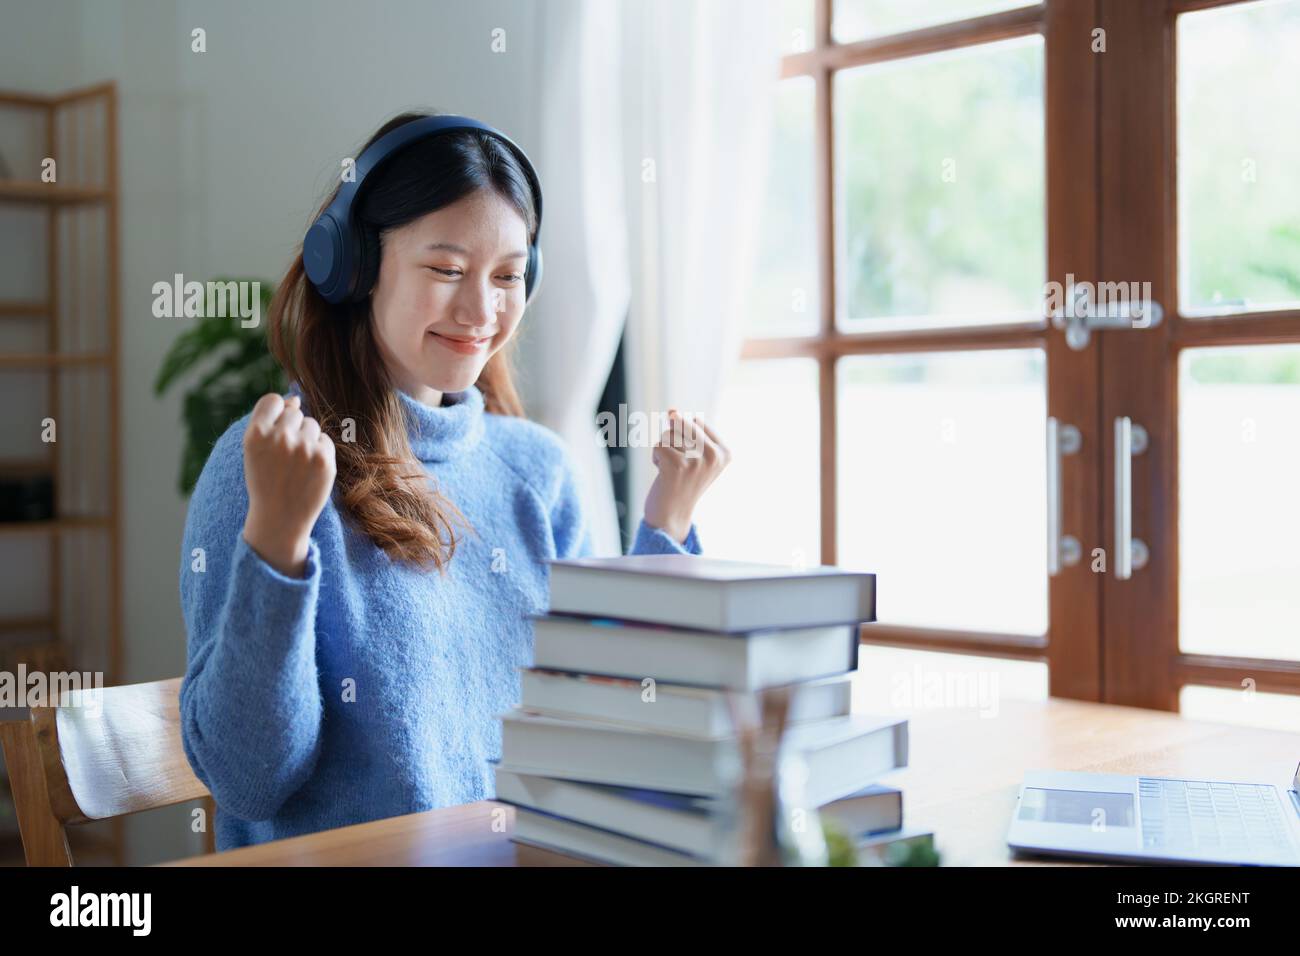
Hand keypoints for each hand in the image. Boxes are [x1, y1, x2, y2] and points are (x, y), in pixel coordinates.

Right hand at [241, 393, 335, 577]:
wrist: (280, 518)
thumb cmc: (266, 481)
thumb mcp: (256, 451)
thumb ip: (271, 422)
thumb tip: (295, 399)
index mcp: (255, 434)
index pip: (272, 400)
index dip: (276, 412)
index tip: (274, 429)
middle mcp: (280, 437)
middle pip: (295, 412)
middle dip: (292, 428)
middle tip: (284, 456)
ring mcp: (304, 448)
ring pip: (312, 424)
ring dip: (307, 439)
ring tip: (296, 464)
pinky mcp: (325, 458)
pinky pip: (325, 440)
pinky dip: (319, 452)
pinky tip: (308, 470)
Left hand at [642, 409, 730, 543]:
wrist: (671, 513)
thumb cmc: (681, 480)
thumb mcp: (691, 451)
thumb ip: (685, 426)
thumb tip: (672, 410)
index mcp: (725, 452)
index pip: (695, 422)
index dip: (684, 439)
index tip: (691, 462)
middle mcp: (715, 457)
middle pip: (682, 424)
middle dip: (673, 442)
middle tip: (679, 465)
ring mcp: (698, 462)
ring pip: (669, 434)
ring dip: (664, 450)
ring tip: (672, 469)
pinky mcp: (678, 467)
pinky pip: (658, 445)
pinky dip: (656, 458)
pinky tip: (663, 474)